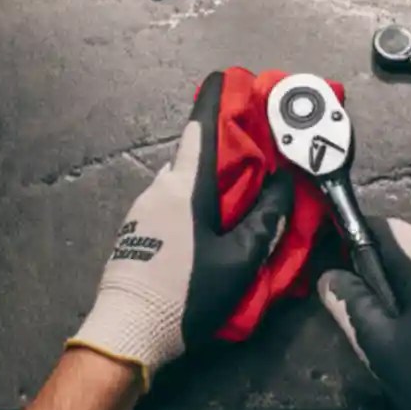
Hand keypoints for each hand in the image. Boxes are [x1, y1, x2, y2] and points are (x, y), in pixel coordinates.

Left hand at [68, 72, 293, 389]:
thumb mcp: (238, 262)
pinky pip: (170, 203)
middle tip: (256, 149)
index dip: (216, 101)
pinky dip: (193, 201)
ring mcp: (142, 210)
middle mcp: (160, 189)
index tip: (228, 78)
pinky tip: (209, 225)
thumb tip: (284, 185)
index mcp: (186, 188)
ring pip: (183, 182)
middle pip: (195, 156)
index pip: (202, 130)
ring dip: (209, 180)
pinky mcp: (136, 231)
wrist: (126, 332)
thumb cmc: (183, 295)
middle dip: (224, 148)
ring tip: (239, 194)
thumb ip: (266, 219)